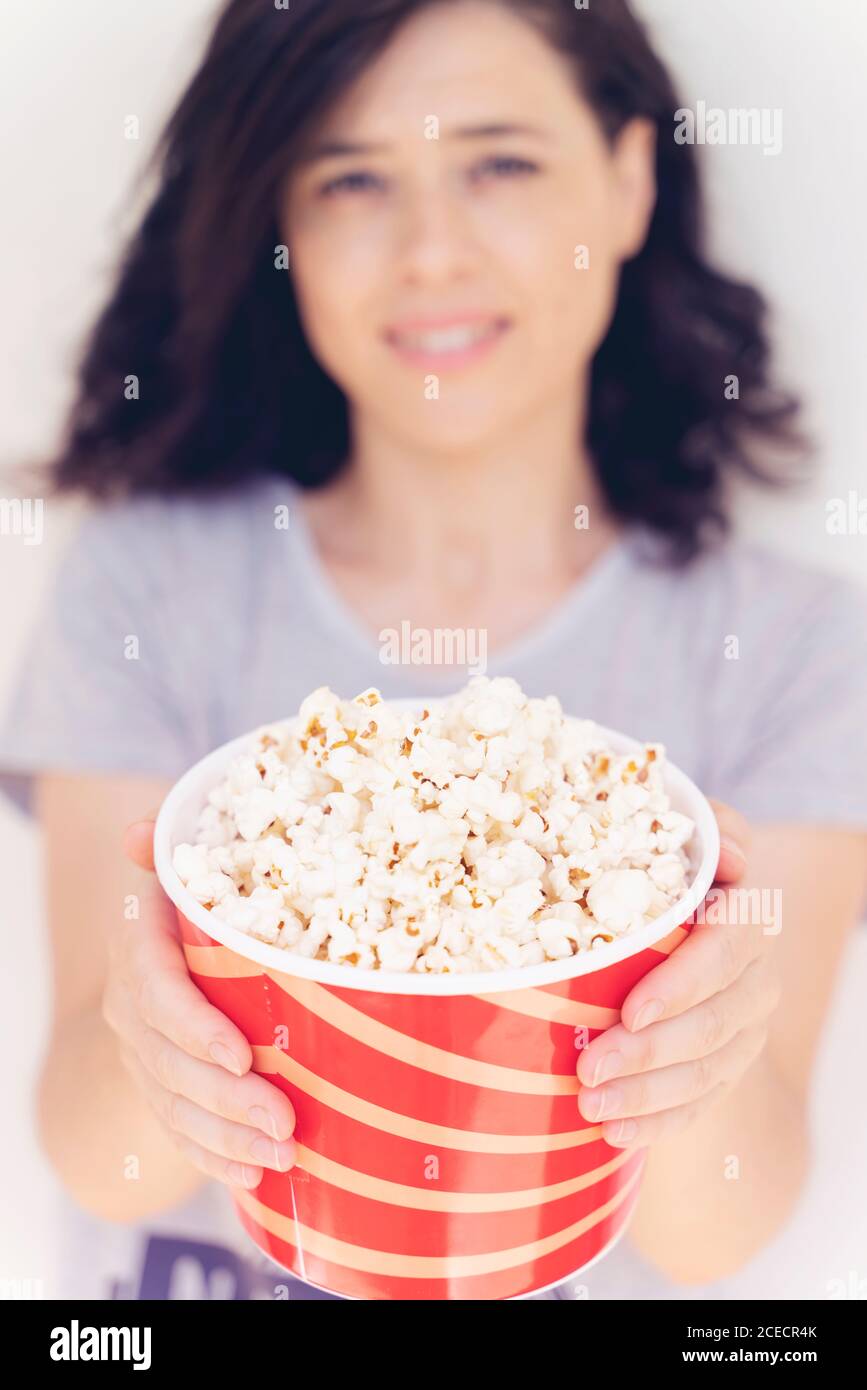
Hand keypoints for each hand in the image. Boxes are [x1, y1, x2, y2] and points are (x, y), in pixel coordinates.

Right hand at [102, 820, 296, 1190]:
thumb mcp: (183, 868)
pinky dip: (216, 1159)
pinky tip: (255, 1179)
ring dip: (228, 1138)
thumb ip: (170, 851)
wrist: (159, 951)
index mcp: (139, 948)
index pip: (156, 992)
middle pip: (170, 1062)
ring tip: (284, 1156)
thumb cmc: (191, 897)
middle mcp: (132, 1009)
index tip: (240, 1053)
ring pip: (176, 1107)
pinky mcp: (161, 1089)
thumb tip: (144, 830)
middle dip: (227, 1098)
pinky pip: (180, 1134)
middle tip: (285, 1119)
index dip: (193, 1027)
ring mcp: (144, 1056)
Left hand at [576, 801, 781, 1147]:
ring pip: (704, 1071)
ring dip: (645, 1095)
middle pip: (711, 1023)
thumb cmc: (673, 866)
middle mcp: (754, 977)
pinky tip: (614, 1133)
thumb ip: (710, 830)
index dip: (682, 984)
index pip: (727, 951)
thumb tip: (730, 855)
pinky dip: (657, 1122)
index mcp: (747, 917)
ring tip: (589, 1106)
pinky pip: (699, 1104)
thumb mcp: (689, 837)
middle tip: (588, 1068)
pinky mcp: (724, 1065)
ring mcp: (743, 1027)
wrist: (690, 913)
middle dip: (649, 1052)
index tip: (630, 1009)